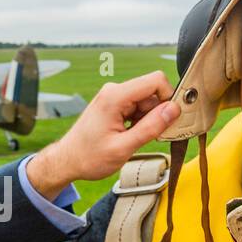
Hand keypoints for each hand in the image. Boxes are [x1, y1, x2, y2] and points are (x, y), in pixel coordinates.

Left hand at [25, 70, 178, 198]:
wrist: (67, 160)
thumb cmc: (89, 157)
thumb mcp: (123, 147)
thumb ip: (151, 127)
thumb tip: (174, 109)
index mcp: (115, 96)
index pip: (156, 80)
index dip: (168, 98)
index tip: (170, 119)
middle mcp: (114, 91)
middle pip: (152, 92)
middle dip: (158, 113)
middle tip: (150, 136)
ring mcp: (114, 96)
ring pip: (147, 101)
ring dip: (149, 119)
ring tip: (134, 139)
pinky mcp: (114, 104)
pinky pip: (138, 107)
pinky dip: (141, 121)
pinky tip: (130, 135)